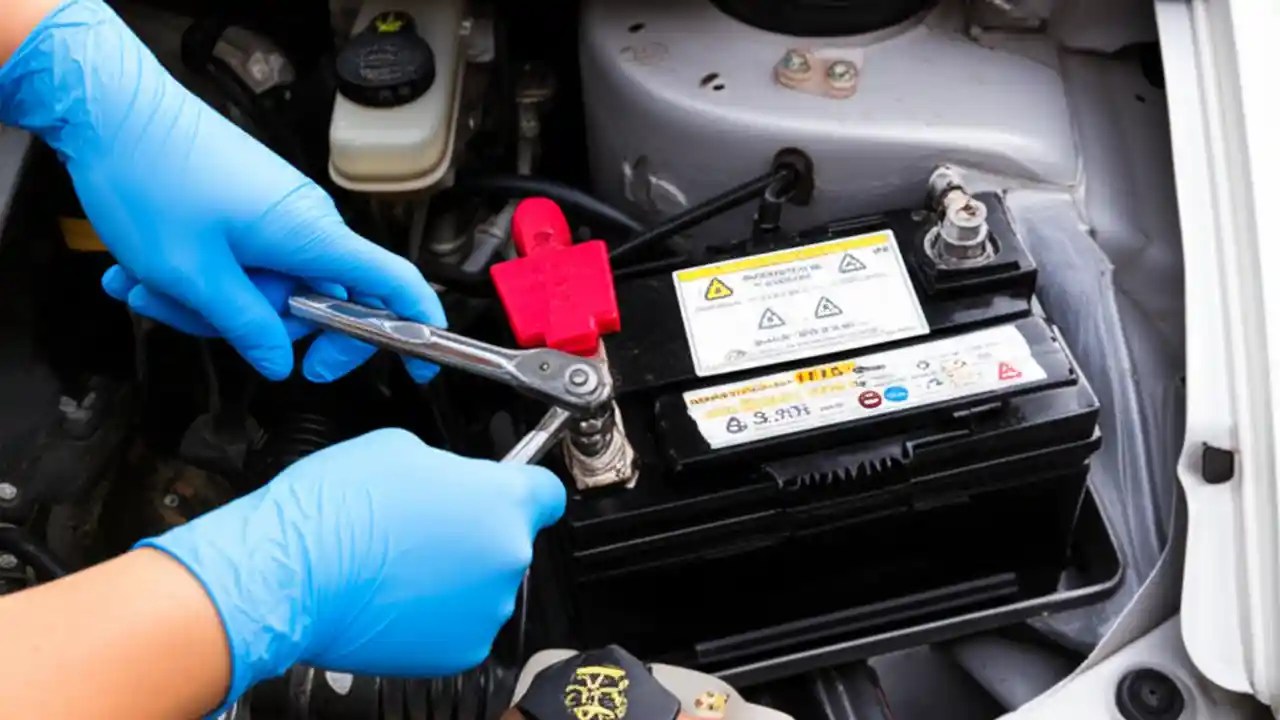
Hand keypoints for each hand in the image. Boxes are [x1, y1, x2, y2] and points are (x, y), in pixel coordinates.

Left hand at [0, 0, 442, 381]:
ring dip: (212, 301)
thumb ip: (244, 326)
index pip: (393, 285)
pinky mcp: (253, 205)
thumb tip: (278, 363)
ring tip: (149, 288)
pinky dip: (203, 275)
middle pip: (321, 300)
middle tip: (214, 329)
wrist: (111, 108)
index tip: (418, 367)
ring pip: (270, 284)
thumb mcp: (191, 275)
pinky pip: (246, 259)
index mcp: (311, 237)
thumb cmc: (150, 178)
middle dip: (262, 326)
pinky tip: (147, 270)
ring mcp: (280, 212)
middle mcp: (307, 222)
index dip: (416, 330)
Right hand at [138, 429, 566, 709]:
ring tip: (400, 560)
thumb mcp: (400, 448)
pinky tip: (397, 593)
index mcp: (502, 503)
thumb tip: (454, 480)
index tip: (512, 491)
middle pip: (507, 538)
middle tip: (423, 523)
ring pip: (482, 582)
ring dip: (455, 572)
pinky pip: (460, 620)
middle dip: (473, 529)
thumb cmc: (335, 510)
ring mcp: (484, 609)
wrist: (289, 575)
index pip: (547, 493)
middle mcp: (505, 558)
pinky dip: (437, 611)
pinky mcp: (460, 650)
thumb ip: (448, 467)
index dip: (525, 489)